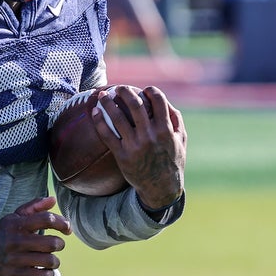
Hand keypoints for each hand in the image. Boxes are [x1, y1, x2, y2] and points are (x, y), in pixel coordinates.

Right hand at [0, 196, 71, 275]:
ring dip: (55, 261)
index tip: (67, 229)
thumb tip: (53, 199)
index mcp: (17, 224)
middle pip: (52, 243)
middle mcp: (15, 241)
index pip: (46, 219)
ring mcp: (15, 259)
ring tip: (50, 260)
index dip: (62, 223)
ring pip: (50, 261)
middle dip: (60, 244)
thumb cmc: (5, 234)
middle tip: (56, 245)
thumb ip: (34, 207)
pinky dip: (48, 274)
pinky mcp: (15, 275)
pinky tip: (44, 270)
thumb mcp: (15, 218)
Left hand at [90, 85, 186, 209]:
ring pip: (118, 118)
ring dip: (108, 103)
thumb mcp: (181, 141)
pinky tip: (94, 112)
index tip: (143, 89)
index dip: (150, 91)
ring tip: (101, 95)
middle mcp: (150, 136)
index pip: (158, 100)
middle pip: (135, 105)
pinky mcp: (122, 156)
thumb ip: (175, 120)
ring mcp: (135, 146)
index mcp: (166, 129)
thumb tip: (165, 102)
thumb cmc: (171, 161)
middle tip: (118, 87)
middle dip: (125, 91)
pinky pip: (107, 135)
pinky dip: (99, 121)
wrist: (161, 188)